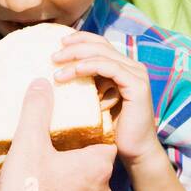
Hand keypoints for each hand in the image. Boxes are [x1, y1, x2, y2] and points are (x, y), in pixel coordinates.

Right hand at [0, 78, 116, 190]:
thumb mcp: (29, 142)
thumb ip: (37, 109)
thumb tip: (41, 84)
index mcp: (98, 165)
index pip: (103, 139)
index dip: (88, 131)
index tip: (70, 127)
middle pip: (94, 163)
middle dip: (75, 156)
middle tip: (52, 148)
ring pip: (85, 188)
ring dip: (69, 180)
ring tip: (43, 173)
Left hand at [51, 31, 160, 165]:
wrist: (134, 151)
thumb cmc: (112, 129)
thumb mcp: (95, 101)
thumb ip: (86, 85)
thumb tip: (58, 75)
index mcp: (123, 67)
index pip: (100, 44)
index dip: (80, 39)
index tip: (59, 43)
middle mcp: (132, 67)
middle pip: (101, 45)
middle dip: (74, 47)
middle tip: (53, 56)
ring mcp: (136, 75)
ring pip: (103, 55)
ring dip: (78, 58)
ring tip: (58, 69)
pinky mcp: (137, 86)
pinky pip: (111, 68)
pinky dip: (92, 66)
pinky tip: (76, 70)